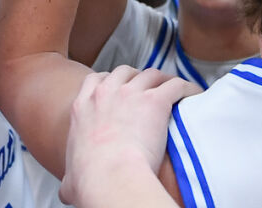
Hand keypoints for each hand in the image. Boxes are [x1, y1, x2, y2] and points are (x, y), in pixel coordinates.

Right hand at [61, 67, 200, 207]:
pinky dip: (187, 88)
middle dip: (135, 78)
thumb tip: (67, 189)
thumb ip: (69, 177)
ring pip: (151, 73)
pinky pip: (176, 85)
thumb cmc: (90, 181)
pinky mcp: (156, 101)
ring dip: (162, 80)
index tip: (117, 91)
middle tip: (146, 90)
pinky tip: (194, 94)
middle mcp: (106, 93)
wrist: (110, 177)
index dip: (108, 83)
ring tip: (172, 89)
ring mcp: (131, 94)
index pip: (95, 80)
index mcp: (83, 107)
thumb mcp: (70, 179)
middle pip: (123, 71)